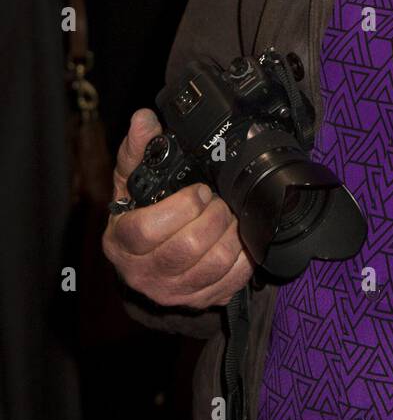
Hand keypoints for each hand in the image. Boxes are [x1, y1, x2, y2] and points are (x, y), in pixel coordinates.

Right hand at [102, 107, 253, 309]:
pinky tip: (241, 240)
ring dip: (231, 235)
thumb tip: (143, 119)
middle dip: (213, 217)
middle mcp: (142, 272)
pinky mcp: (198, 301)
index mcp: (121, 241)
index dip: (181, 206)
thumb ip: (138, 149)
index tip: (199, 190)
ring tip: (231, 216)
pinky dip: (244, 258)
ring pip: (212, 266)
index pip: (147, 230)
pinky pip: (230, 283)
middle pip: (187, 248)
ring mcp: (171, 291)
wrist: (148, 258)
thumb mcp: (133, 180)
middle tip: (220, 201)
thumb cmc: (141, 213)